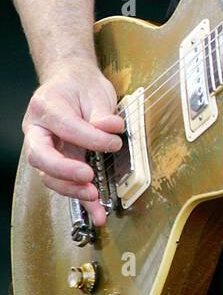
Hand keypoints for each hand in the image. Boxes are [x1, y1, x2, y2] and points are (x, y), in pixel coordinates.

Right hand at [22, 59, 125, 227]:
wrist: (70, 83)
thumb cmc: (81, 86)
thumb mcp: (96, 92)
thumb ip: (102, 114)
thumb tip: (112, 130)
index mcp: (46, 106)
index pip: (65, 126)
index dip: (90, 138)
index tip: (113, 143)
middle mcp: (37, 130)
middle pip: (42, 156)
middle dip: (65, 171)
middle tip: (89, 178)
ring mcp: (43, 149)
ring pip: (48, 175)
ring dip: (71, 189)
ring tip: (94, 198)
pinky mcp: (55, 163)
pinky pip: (63, 183)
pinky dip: (79, 198)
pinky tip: (95, 211)